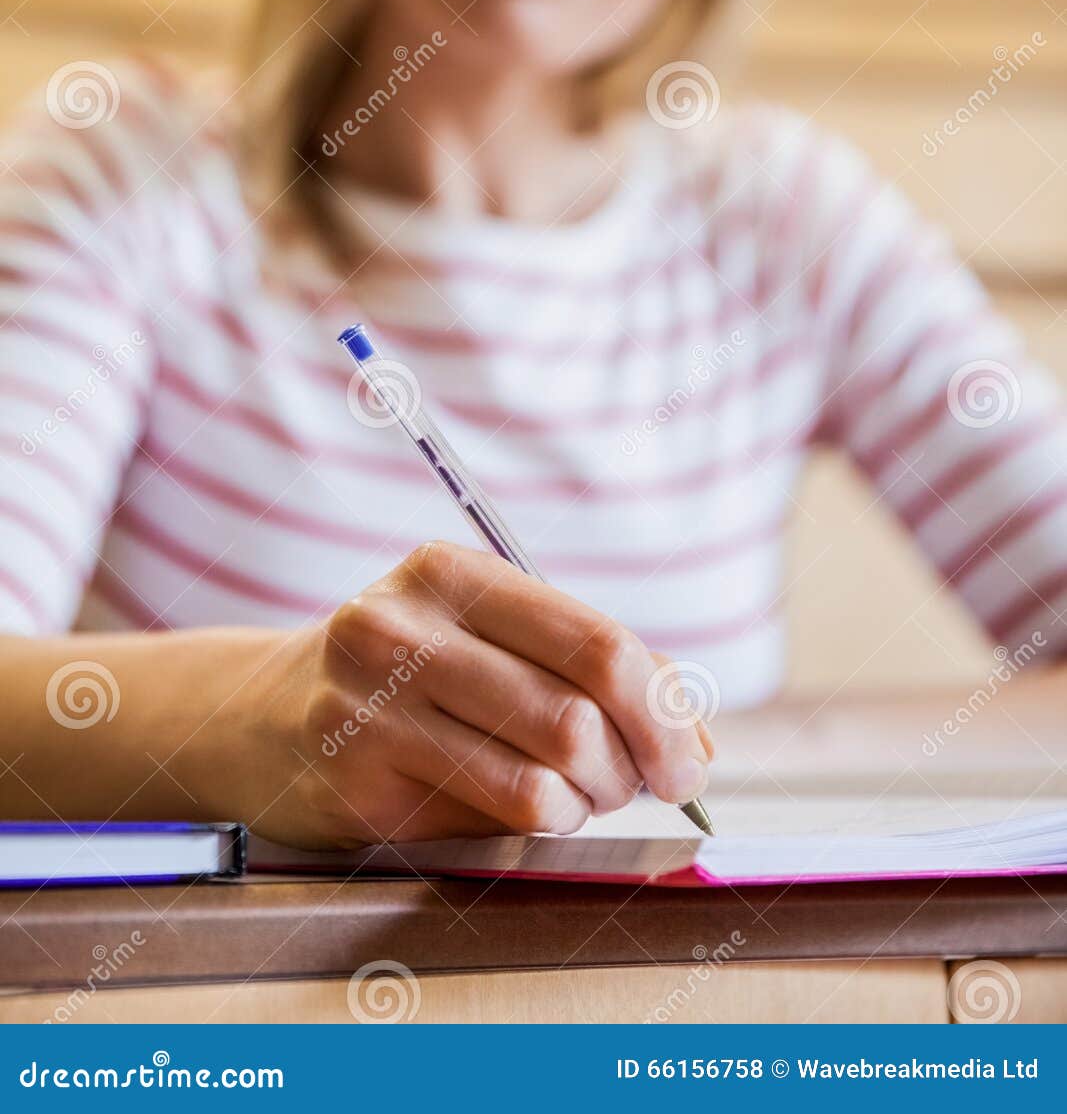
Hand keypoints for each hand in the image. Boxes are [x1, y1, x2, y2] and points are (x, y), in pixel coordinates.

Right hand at [234, 540, 714, 847]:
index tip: (687, 755)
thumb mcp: (486, 637)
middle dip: (633, 764)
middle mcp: (403, 626)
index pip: (595, 639)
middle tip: (636, 783)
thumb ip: (589, 667)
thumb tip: (694, 737)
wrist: (263, 718)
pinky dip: (543, 822)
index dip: (662, 709)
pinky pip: (498, 813)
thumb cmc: (410, 675)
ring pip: (544, 773)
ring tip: (578, 794)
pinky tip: (526, 809)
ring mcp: (371, 704)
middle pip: (577, 711)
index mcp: (450, 572)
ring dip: (589, 800)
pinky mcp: (358, 779)